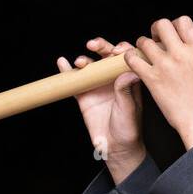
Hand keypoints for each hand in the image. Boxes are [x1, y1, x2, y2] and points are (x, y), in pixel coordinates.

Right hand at [58, 38, 144, 173]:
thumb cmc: (128, 129)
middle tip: (94, 45)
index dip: (121, 50)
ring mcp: (97, 86)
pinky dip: (67, 71)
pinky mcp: (84, 96)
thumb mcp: (129, 109)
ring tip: (81, 62)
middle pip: (106, 56)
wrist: (115, 148)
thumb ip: (125, 90)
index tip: (116, 50)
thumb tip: (128, 72)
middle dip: (101, 46)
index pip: (125, 58)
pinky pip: (75, 81)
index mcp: (128, 80)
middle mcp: (112, 80)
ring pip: (90, 66)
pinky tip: (62, 63)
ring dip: (84, 59)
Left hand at [123, 16, 192, 149]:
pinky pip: (133, 59)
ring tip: (144, 53)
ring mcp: (164, 66)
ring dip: (142, 45)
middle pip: (162, 24)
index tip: (171, 34)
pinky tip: (134, 62)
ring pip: (144, 41)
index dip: (174, 24)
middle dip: (156, 29)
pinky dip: (130, 58)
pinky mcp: (151, 78)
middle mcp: (180, 54)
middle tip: (155, 39)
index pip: (183, 21)